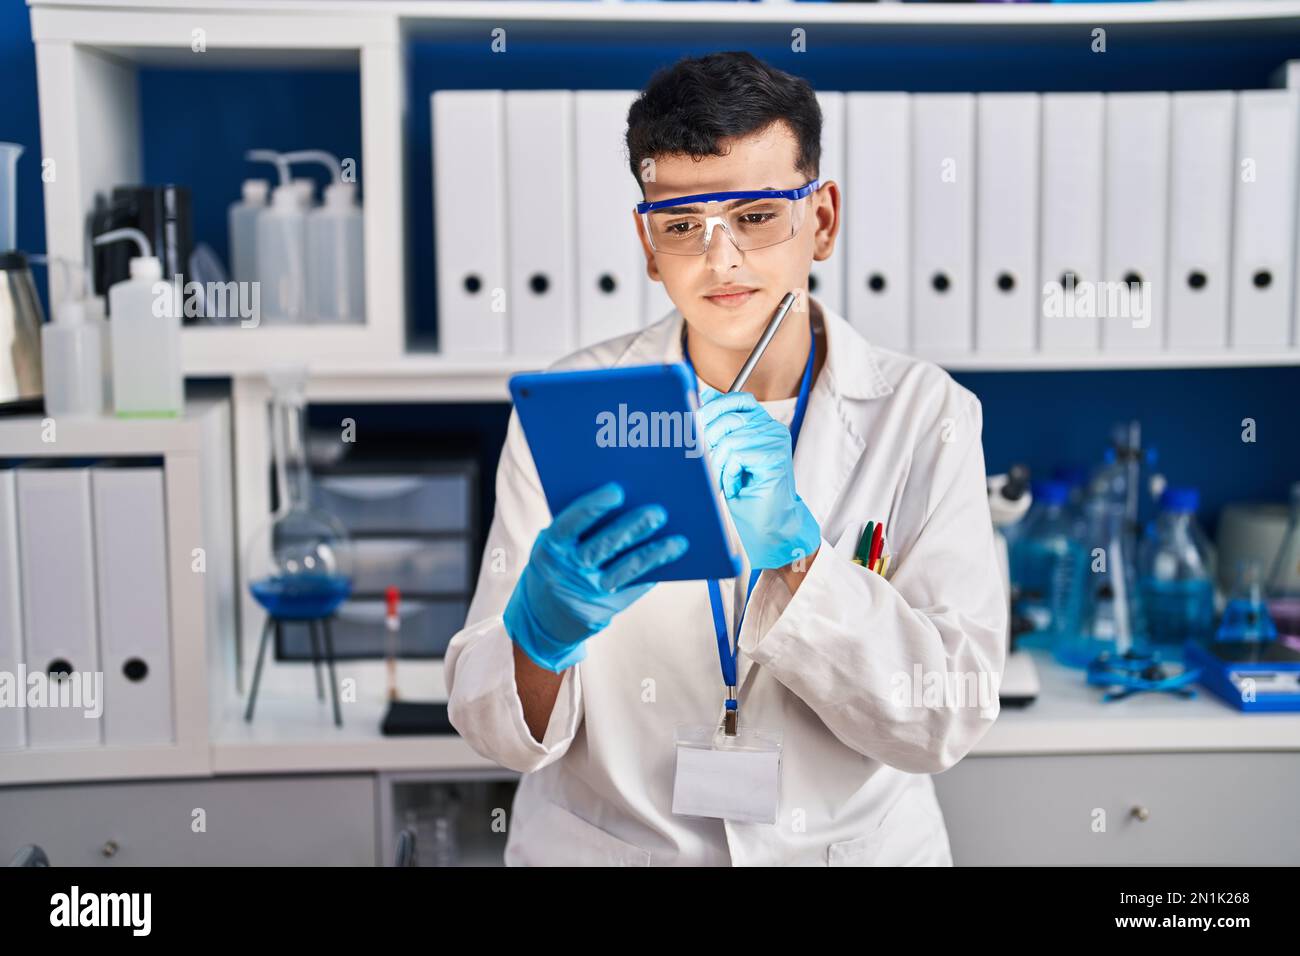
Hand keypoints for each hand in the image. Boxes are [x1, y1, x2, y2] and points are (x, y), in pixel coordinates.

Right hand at [504, 481, 688, 671]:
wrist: (541, 620)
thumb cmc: (554, 569)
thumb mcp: (552, 549)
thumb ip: (577, 529)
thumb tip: (625, 504)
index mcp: (550, 548)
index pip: (570, 523)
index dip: (593, 506)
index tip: (617, 491)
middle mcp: (565, 571)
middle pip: (604, 546)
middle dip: (633, 527)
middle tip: (658, 511)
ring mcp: (585, 594)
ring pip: (626, 570)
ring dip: (655, 553)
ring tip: (678, 541)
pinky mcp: (601, 612)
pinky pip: (632, 589)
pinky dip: (651, 573)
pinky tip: (668, 560)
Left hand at [697, 384, 820, 569]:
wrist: (767, 526)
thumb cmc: (745, 494)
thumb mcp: (724, 457)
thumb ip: (717, 429)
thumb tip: (701, 397)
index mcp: (761, 423)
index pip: (736, 399)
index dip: (713, 408)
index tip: (696, 425)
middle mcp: (771, 428)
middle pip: (727, 420)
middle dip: (708, 444)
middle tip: (710, 467)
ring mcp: (775, 441)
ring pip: (728, 442)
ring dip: (718, 467)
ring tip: (725, 482)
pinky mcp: (774, 457)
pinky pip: (736, 457)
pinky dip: (729, 476)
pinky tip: (736, 487)